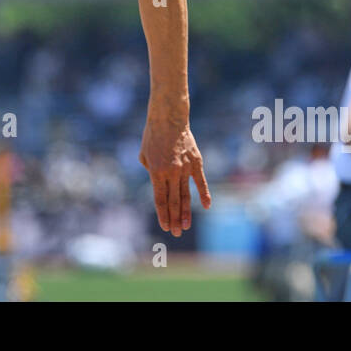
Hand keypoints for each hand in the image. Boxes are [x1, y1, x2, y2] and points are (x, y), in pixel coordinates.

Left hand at [139, 117, 211, 236]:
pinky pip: (201, 181)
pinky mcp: (196, 162)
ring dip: (186, 212)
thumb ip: (150, 171)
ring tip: (186, 226)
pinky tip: (206, 206)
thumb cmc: (153, 135)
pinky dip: (204, 194)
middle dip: (174, 219)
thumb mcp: (144, 154)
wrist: (168, 118)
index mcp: (156, 172)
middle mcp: (171, 172)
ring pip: (186, 195)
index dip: (163, 215)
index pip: (160, 199)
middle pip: (173, 201)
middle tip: (176, 233)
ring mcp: (185, 168)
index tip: (165, 227)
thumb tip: (158, 183)